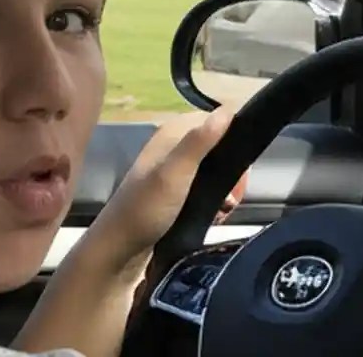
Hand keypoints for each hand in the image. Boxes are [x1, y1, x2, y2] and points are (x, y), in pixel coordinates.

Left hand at [92, 106, 243, 272]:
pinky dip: (216, 200)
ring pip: (214, 170)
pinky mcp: (176, 194)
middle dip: (232, 170)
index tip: (242, 167)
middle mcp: (173, 147)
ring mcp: (174, 172)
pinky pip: (206, 189)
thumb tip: (228, 110)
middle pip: (218, 146)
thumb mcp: (174, 174)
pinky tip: (217, 215)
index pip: (215, 120)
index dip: (234, 139)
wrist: (119, 252)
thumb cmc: (146, 209)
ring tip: (225, 210)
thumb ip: (199, 142)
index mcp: (172, 134)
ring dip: (226, 189)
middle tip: (233, 196)